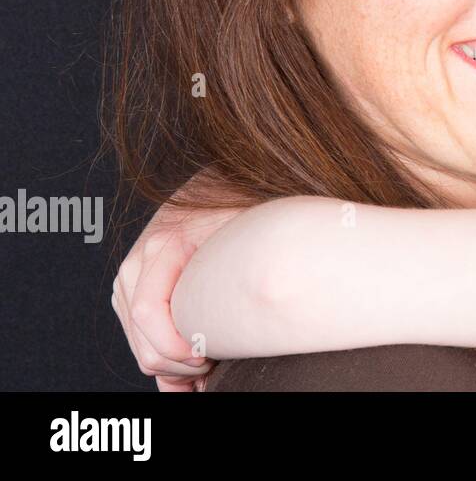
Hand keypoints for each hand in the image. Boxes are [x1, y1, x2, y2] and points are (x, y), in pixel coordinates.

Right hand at [112, 185, 244, 390]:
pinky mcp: (133, 292)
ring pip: (141, 348)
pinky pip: (141, 341)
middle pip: (144, 342)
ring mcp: (131, 280)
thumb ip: (247, 263)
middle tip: (220, 363)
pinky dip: (167, 362)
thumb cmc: (239, 207)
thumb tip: (266, 304)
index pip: (148, 313)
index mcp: (162, 245)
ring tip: (215, 357)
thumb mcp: (247, 230)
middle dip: (181, 366)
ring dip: (175, 367)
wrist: (220, 185)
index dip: (176, 347)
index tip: (209, 357)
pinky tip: (195, 369)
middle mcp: (137, 263)